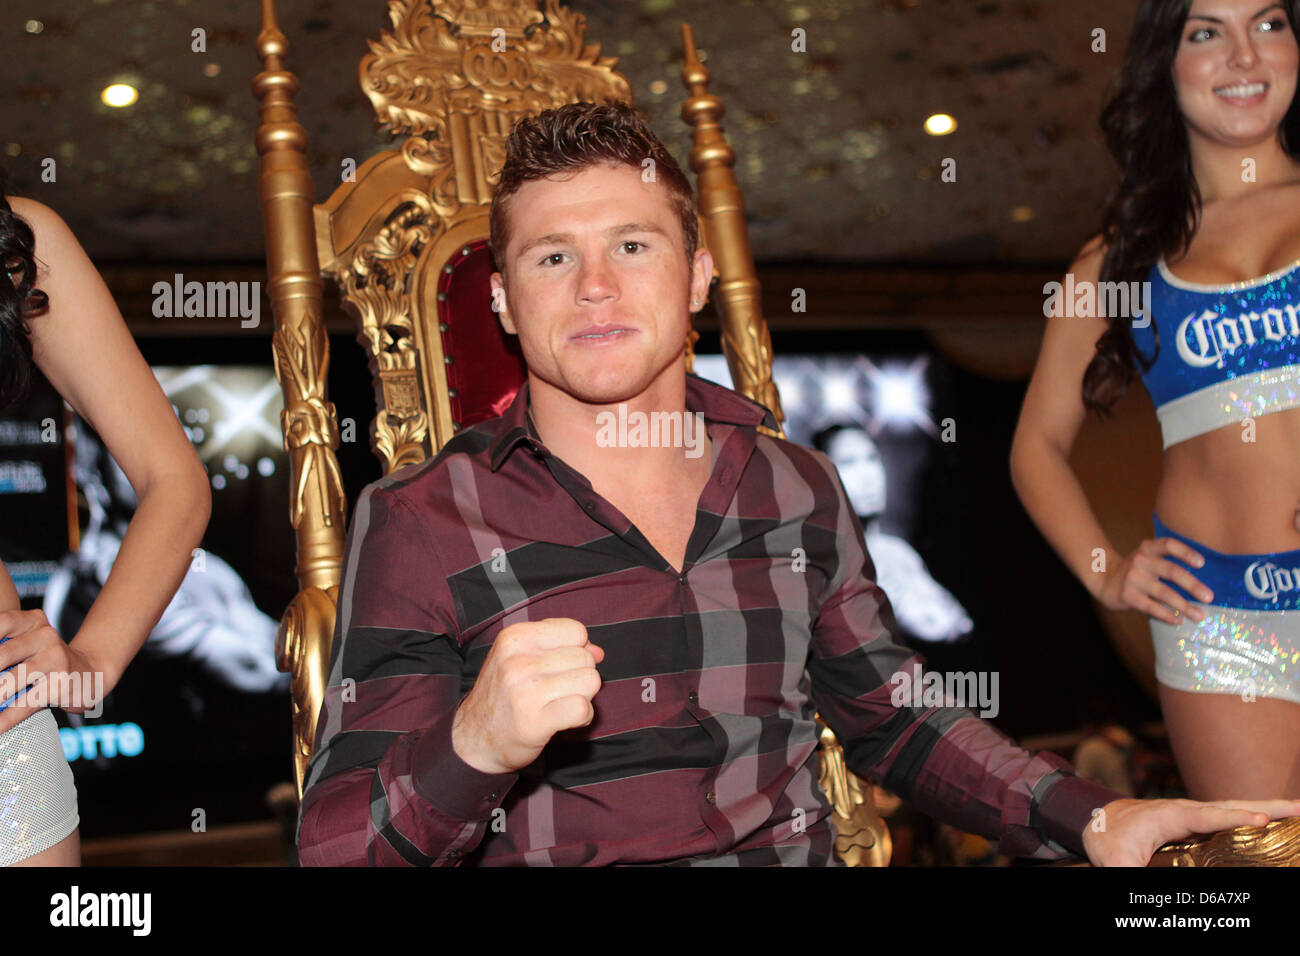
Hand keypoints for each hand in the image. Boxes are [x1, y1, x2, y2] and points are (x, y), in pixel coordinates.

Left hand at [0, 608, 105, 733]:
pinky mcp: (61, 683)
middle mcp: (46, 636)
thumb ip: (3, 649)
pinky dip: (5, 719)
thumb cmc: (47, 659)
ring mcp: (55, 659)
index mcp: (33, 621)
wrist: (91, 672)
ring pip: (10, 681)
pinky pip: (26, 704)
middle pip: (2, 654)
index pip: (2, 623)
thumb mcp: (28, 643)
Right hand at [451, 618, 603, 774]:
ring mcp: (525, 691)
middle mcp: (517, 660)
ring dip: (583, 696)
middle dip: (579, 675)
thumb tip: (598, 652)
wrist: (474, 739)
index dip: (577, 649)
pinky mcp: (534, 721)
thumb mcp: (522, 657)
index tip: (560, 667)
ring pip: (590, 681)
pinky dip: (583, 717)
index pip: (576, 631)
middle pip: (585, 657)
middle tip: (556, 691)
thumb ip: (561, 647)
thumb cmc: (505, 695)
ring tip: (560, 704)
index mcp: (515, 638)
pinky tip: (566, 720)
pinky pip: (583, 708)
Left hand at [1081, 797, 1299, 865]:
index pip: (1209, 817)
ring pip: (1236, 808)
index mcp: (1170, 815)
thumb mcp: (1114, 860)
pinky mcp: (1196, 820)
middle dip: (1268, 806)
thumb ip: (1129, 875)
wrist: (1096, 816)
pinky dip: (1253, 815)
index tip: (1262, 820)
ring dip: (1268, 807)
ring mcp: (1193, 812)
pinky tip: (1273, 822)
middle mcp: (1187, 809)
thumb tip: (1141, 898)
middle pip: (1233, 805)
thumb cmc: (1107, 837)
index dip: (1235, 819)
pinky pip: (1230, 816)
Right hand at [1096, 538, 1213, 623]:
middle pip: (1171, 571)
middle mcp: (1140, 560)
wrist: (1104, 579)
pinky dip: (1166, 615)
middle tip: (1209, 597)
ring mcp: (1132, 578)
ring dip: (1184, 605)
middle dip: (1192, 585)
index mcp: (1148, 548)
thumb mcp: (1147, 557)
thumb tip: (1203, 584)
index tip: (1202, 564)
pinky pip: (1151, 607)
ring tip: (1200, 616)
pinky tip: (1178, 621)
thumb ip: (1168, 563)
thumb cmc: (1136, 571)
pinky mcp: (1127, 595)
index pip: (1169, 545)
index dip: (1186, 552)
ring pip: (1163, 592)